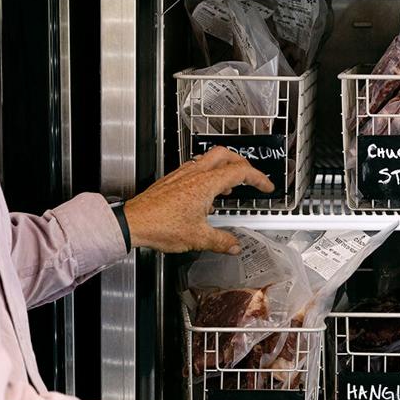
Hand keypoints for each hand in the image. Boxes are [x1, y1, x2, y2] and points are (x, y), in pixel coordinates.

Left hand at [123, 146, 273, 253]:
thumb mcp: (198, 237)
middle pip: (225, 154)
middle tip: (250, 176)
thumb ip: (221, 241)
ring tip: (230, 186)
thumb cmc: (160, 225)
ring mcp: (182, 174)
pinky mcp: (172, 180)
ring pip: (209, 159)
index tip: (266, 187)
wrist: (133, 222)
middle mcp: (195, 173)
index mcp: (206, 183)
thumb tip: (233, 245)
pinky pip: (196, 168)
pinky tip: (205, 194)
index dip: (258, 178)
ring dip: (224, 168)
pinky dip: (208, 175)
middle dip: (242, 163)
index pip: (240, 172)